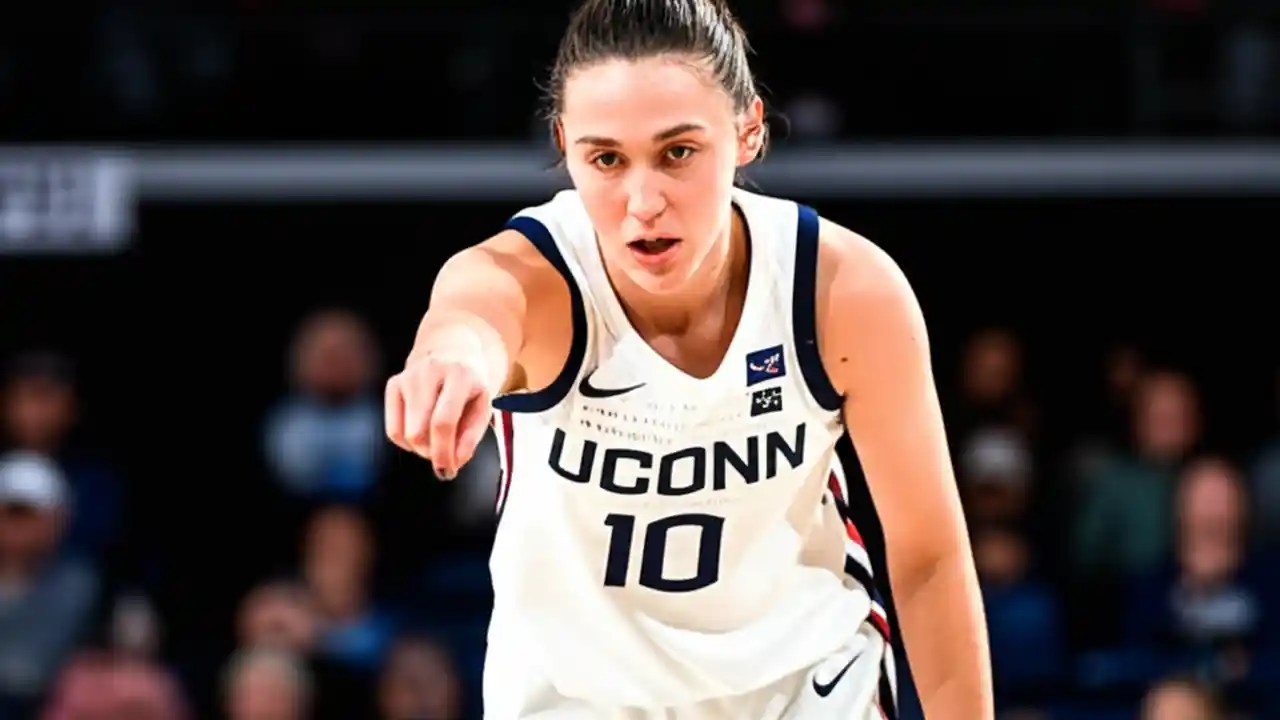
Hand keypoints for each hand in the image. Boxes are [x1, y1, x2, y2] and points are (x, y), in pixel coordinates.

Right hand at [385, 356, 492, 478]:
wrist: (452, 350)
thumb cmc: (470, 384)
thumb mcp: (483, 406)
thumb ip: (471, 436)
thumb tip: (453, 462)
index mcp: (459, 375)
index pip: (443, 422)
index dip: (444, 451)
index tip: (448, 470)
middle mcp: (429, 372)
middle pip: (419, 431)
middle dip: (432, 452)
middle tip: (446, 453)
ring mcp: (408, 376)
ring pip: (405, 433)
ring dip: (421, 448)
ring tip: (437, 441)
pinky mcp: (393, 384)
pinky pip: (393, 429)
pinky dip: (407, 441)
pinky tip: (422, 433)